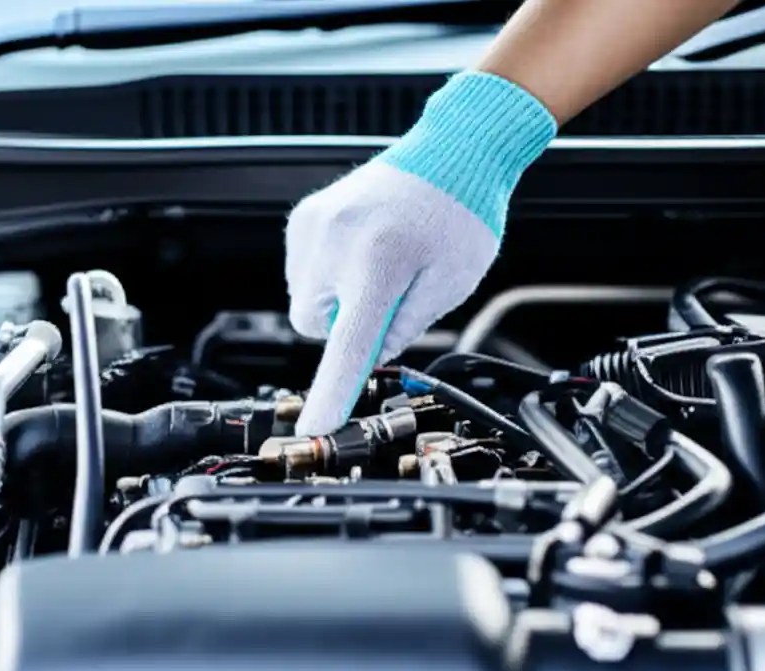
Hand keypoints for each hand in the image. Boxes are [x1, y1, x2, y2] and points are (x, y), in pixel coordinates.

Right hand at [285, 72, 556, 435]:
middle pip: (316, 327)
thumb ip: (406, 326)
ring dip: (338, 299)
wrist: (451, 150)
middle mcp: (335, 242)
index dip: (331, 392)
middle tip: (389, 298)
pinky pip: (303, 272)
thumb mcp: (452, 283)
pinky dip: (328, 275)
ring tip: (382, 264)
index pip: (347, 345)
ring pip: (307, 301)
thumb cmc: (461, 212)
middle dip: (347, 325)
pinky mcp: (303, 219)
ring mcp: (313, 227)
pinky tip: (364, 251)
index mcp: (378, 263)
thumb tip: (370, 350)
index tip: (314, 427)